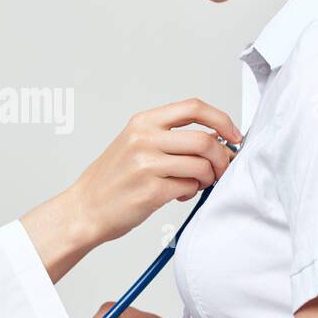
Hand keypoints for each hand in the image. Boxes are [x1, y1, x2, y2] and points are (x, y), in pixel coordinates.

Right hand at [68, 98, 241, 244]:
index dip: (221, 120)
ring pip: (201, 166)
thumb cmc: (112, 180)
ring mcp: (146, 165)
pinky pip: (190, 187)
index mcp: (142, 123)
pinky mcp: (151, 191)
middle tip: (221, 169)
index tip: (233, 135)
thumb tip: (216, 140)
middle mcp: (144, 139)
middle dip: (221, 157)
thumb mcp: (135, 145)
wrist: (84, 209)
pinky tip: (179, 194)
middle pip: (204, 140)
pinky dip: (192, 192)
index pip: (193, 108)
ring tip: (195, 183)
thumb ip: (170, 138)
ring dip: (208, 178)